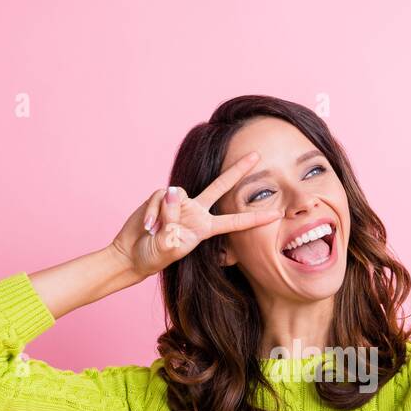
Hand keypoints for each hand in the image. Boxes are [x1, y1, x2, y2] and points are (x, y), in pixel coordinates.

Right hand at [108, 151, 284, 280]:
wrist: (132, 254)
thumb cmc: (154, 256)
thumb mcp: (167, 245)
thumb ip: (171, 219)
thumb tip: (173, 192)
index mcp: (205, 228)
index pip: (234, 221)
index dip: (255, 219)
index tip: (278, 215)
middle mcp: (196, 212)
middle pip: (221, 186)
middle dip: (238, 170)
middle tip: (257, 154)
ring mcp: (179, 202)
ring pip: (177, 194)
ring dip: (164, 214)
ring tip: (154, 231)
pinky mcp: (161, 196)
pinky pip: (159, 196)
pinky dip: (151, 212)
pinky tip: (147, 226)